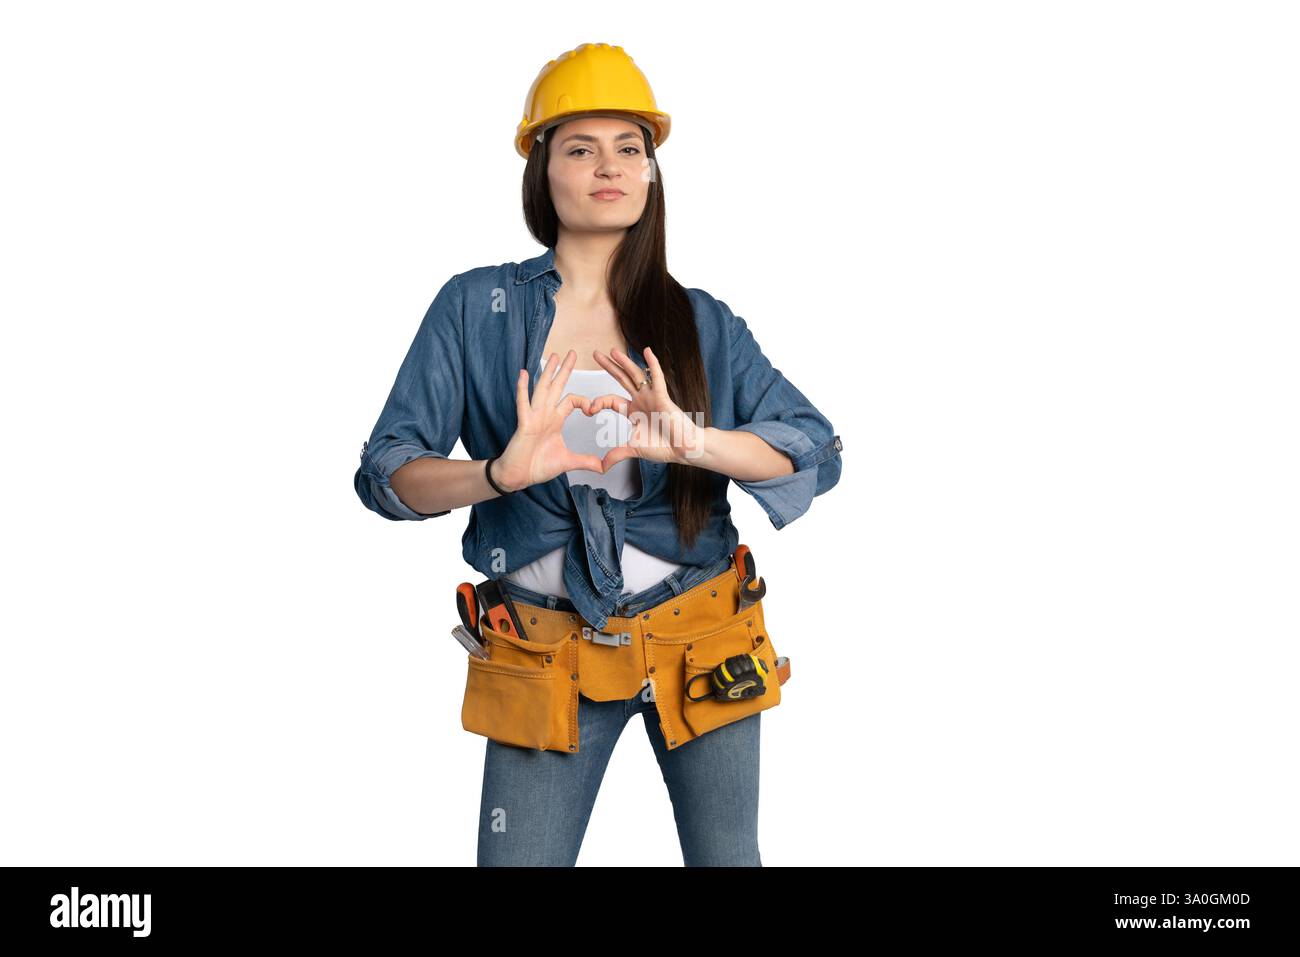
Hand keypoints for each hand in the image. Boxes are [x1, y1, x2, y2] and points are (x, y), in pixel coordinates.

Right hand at [493, 351, 605, 491]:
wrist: (518, 476)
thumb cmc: (537, 466)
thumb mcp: (568, 462)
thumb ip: (586, 462)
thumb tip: (603, 468)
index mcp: (555, 420)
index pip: (572, 400)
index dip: (585, 402)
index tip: (593, 410)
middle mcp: (545, 414)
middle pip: (557, 387)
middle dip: (565, 370)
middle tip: (572, 353)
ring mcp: (533, 417)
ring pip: (543, 389)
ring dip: (548, 372)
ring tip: (555, 356)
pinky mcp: (524, 423)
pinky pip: (523, 403)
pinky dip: (523, 388)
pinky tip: (523, 373)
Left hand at [584, 346, 704, 469]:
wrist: (684, 449)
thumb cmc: (664, 447)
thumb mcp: (633, 449)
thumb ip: (617, 454)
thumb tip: (601, 467)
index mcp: (632, 411)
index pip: (611, 400)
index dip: (598, 402)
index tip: (589, 409)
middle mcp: (641, 400)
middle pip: (621, 379)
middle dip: (609, 367)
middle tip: (596, 354)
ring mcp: (651, 397)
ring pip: (635, 375)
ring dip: (624, 363)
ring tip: (612, 351)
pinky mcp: (663, 397)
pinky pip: (657, 378)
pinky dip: (653, 365)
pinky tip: (647, 351)